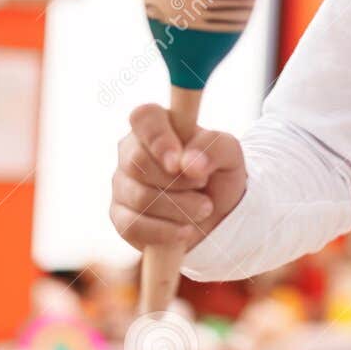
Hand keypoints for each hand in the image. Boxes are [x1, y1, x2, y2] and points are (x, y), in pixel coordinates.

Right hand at [110, 104, 247, 252]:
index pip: (144, 117)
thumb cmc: (218, 174)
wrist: (218, 215)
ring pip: (139, 197)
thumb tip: (188, 162)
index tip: (178, 162)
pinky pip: (133, 226)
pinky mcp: (120, 217)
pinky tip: (186, 231)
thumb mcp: (230, 154)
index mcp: (157, 125)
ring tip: (204, 208)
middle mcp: (131, 151)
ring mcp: (122, 184)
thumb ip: (213, 147)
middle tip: (204, 184)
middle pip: (138, 163)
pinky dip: (165, 232)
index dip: (158, 139)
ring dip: (179, 208)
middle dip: (178, 181)